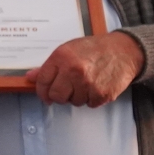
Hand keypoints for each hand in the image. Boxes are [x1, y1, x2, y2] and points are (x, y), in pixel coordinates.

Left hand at [28, 31, 143, 107]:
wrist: (124, 51)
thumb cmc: (94, 49)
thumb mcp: (68, 50)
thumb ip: (48, 66)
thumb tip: (29, 77)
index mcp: (62, 57)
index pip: (43, 81)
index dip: (42, 91)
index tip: (45, 95)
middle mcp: (74, 70)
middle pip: (57, 96)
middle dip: (60, 96)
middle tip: (67, 90)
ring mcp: (89, 83)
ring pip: (73, 102)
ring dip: (77, 97)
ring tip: (86, 83)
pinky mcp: (102, 94)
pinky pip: (89, 105)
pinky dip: (92, 99)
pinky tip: (96, 86)